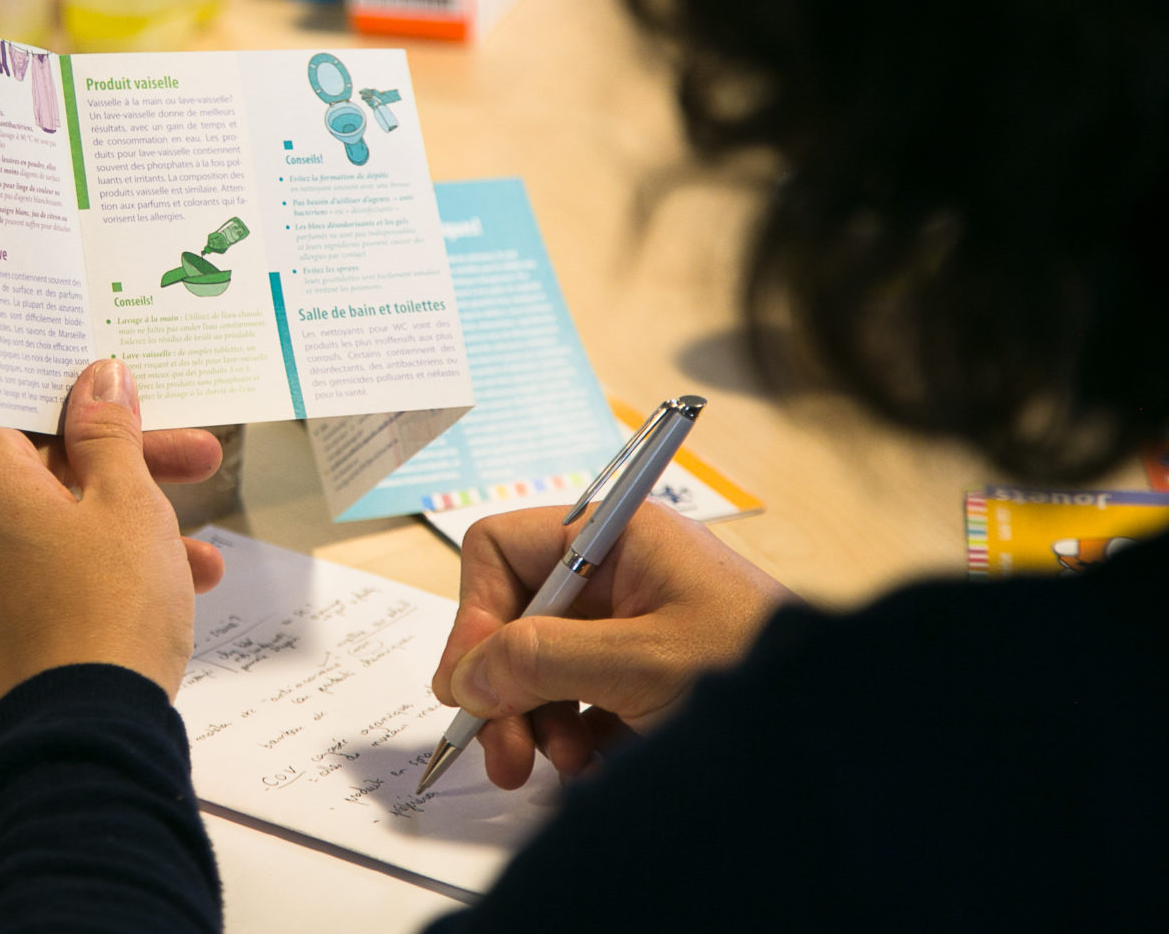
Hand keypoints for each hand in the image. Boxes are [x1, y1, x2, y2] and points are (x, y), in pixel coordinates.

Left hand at [0, 359, 226, 726]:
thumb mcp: (128, 505)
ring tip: (198, 553)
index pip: (2, 405)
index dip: (61, 394)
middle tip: (191, 457)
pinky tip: (168, 596)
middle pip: (36, 470)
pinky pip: (35, 588)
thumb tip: (96, 382)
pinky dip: (91, 579)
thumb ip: (111, 434)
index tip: (112, 393)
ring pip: (45, 534)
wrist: (79, 744)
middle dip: (121, 464)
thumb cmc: (105, 613)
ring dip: (120, 529)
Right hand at [430, 501, 792, 787]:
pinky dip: (572, 738)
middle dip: (502, 687)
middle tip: (503, 752)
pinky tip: (593, 767)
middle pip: (513, 617)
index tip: (472, 684)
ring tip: (563, 765)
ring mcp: (626, 626)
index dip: (477, 614)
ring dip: (536, 722)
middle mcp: (613, 573)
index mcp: (614, 536)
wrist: (837, 727)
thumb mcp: (639, 664)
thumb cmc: (756, 669)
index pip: (502, 550)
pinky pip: (574, 701)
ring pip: (538, 667)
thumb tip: (466, 676)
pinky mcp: (639, 676)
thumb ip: (543, 662)